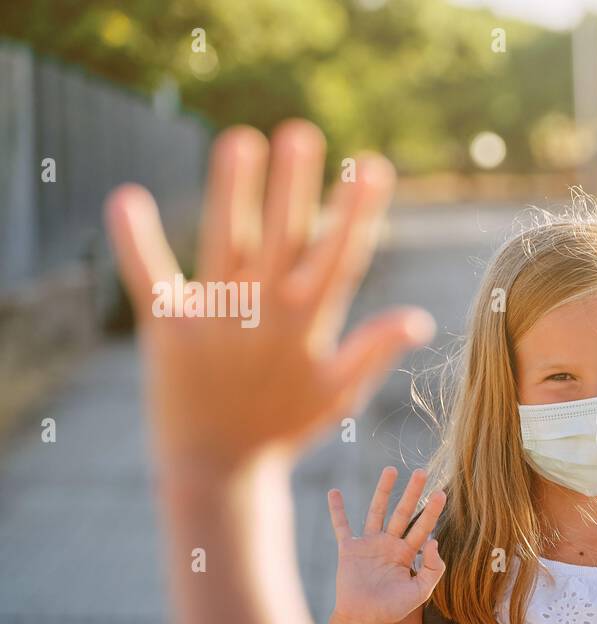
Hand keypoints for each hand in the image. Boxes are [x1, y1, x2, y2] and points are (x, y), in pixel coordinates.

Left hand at [104, 119, 434, 471]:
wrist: (217, 467)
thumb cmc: (283, 426)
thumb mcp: (339, 394)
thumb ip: (374, 351)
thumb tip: (420, 319)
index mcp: (308, 325)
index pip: (340, 257)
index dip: (358, 211)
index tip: (374, 166)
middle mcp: (265, 314)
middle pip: (283, 238)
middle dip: (294, 185)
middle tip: (300, 132)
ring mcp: (217, 319)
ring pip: (227, 242)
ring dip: (232, 192)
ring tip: (239, 139)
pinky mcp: (167, 328)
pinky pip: (149, 277)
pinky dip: (135, 240)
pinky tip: (126, 198)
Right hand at [328, 466, 446, 623]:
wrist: (365, 620)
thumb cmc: (394, 608)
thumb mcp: (421, 591)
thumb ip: (433, 568)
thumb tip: (435, 540)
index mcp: (407, 553)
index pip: (423, 527)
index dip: (432, 511)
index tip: (441, 493)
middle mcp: (389, 544)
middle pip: (403, 512)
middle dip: (412, 492)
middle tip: (423, 471)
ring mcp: (369, 544)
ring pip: (377, 512)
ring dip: (383, 491)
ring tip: (392, 470)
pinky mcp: (349, 549)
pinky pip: (341, 526)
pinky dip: (337, 510)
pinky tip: (334, 492)